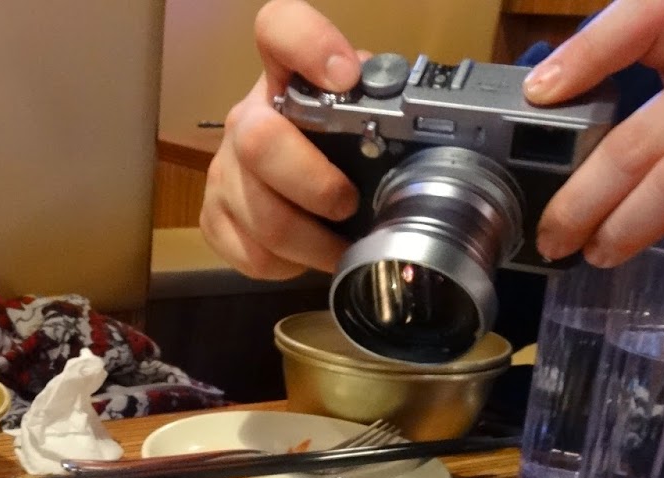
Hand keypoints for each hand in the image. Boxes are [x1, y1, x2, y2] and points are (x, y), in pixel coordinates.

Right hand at [199, 0, 365, 277]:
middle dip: (313, 183)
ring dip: (311, 242)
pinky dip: (285, 265)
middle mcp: (246, 118)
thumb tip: (450, 116)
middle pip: (258, 142)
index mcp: (285, 77)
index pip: (279, 27)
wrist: (291, 185)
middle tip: (348, 202)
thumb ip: (386, 105)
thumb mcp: (364, 113)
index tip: (344, 76)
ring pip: (260, 215)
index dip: (310, 45)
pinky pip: (248, 253)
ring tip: (341, 248)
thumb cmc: (339, 146)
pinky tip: (303, 254)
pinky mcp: (213, 217)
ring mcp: (223, 170)